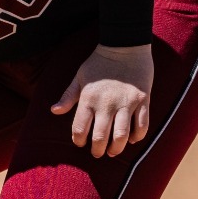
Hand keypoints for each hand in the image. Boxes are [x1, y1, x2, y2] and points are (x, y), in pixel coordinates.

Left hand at [51, 43, 154, 158]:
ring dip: (117, 148)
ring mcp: (126, 103)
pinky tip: (133, 140)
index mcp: (88, 99)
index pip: (80, 128)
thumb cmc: (99, 62)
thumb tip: (54, 111)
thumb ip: (68, 96)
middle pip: (101, 137)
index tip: (80, 143)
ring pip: (122, 135)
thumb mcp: (79, 77)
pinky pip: (142, 125)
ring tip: (113, 152)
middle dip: (97, 150)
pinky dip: (138, 136)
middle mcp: (106, 104)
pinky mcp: (142, 100)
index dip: (78, 140)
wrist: (125, 44)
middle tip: (97, 153)